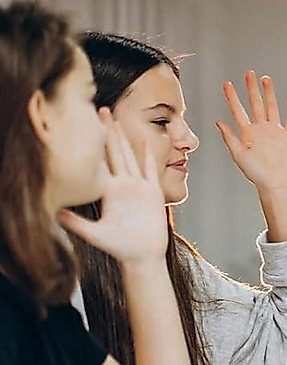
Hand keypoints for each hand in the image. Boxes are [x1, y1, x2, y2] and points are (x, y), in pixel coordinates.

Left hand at [58, 111, 167, 263]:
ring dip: (123, 137)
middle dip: (106, 131)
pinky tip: (149, 142)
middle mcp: (122, 185)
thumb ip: (76, 224)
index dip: (91, 144)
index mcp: (108, 191)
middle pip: (112, 152)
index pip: (97, 162)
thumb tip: (54, 213)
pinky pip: (151, 170)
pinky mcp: (153, 193)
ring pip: (129, 156)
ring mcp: (138, 188)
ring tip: (117, 119)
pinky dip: (149, 156)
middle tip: (98, 108)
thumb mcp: (94, 235)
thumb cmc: (119, 248)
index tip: (83, 124)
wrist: (142, 256)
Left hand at [216, 71, 286, 193]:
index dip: (232, 97)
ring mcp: (275, 131)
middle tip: (248, 73)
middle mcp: (261, 129)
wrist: (275, 184)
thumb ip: (229, 138)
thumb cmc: (255, 174)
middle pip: (256, 104)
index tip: (227, 84)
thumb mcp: (238, 155)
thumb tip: (218, 121)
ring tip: (265, 79)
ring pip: (272, 107)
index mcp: (247, 133)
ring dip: (269, 93)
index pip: (238, 110)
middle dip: (251, 89)